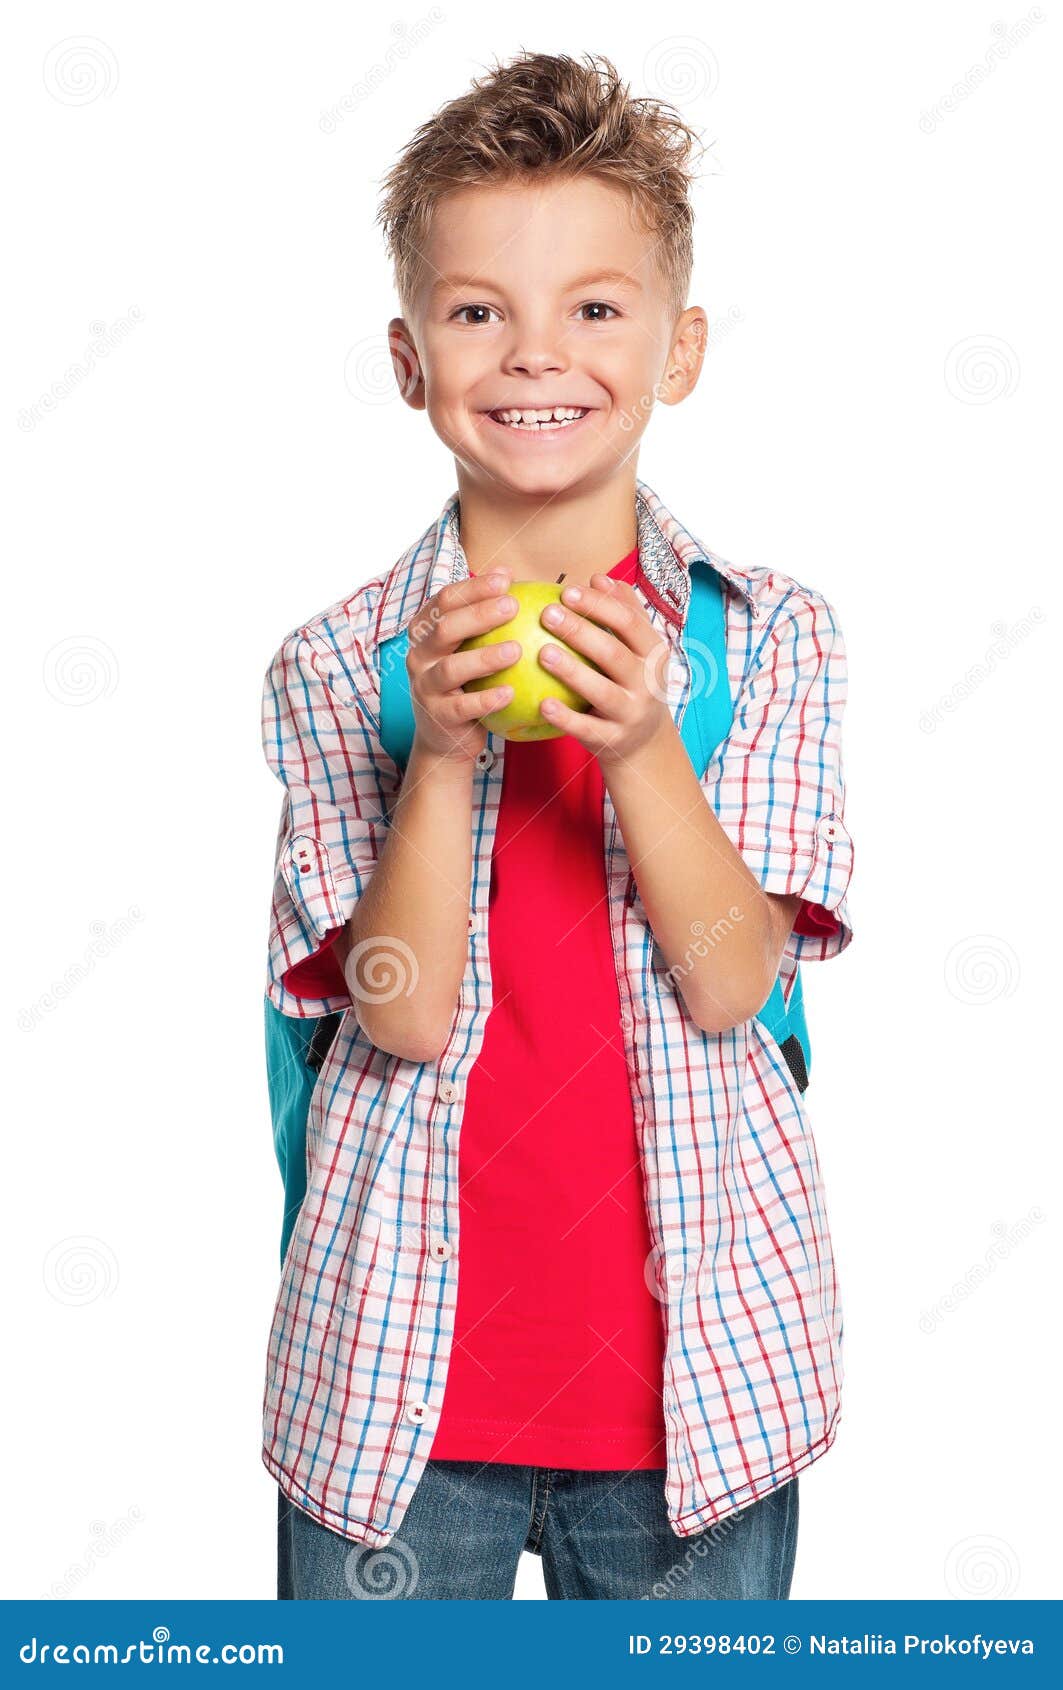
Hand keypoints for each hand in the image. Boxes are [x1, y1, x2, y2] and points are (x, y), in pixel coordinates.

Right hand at [406, 567, 518, 765]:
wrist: (444, 737)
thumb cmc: (465, 683)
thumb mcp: (468, 647)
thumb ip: (482, 616)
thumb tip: (509, 574)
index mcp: (425, 632)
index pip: (445, 601)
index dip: (474, 587)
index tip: (506, 579)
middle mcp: (419, 656)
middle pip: (445, 629)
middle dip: (479, 614)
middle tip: (513, 606)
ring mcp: (425, 687)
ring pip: (451, 668)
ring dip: (484, 657)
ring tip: (516, 649)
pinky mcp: (438, 717)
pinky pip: (463, 707)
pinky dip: (486, 699)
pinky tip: (510, 692)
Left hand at [534, 574, 672, 766]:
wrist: (645, 741)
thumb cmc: (631, 682)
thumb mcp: (637, 649)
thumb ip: (623, 612)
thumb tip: (598, 578)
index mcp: (653, 653)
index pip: (629, 622)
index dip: (598, 605)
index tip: (566, 591)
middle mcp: (646, 683)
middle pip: (613, 653)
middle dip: (581, 631)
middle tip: (547, 613)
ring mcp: (631, 713)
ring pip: (601, 691)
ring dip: (572, 671)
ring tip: (542, 653)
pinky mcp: (612, 740)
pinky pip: (586, 728)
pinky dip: (565, 718)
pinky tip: (542, 704)